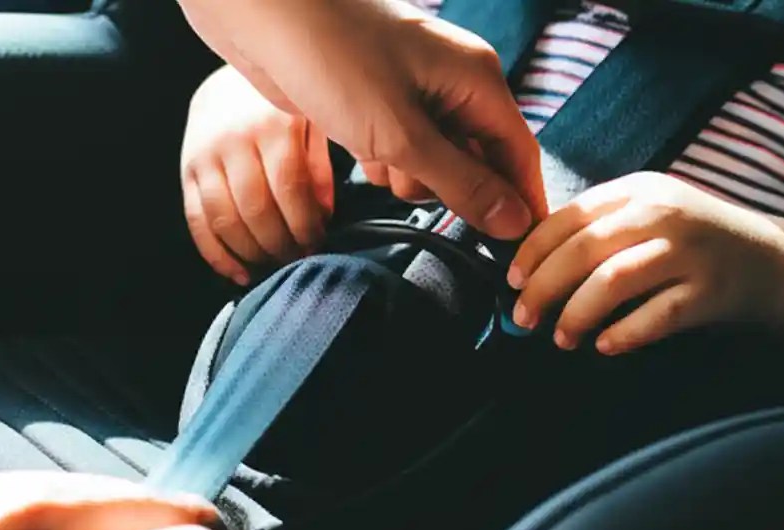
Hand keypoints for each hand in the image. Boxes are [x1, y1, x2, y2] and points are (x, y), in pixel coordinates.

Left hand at [175, 0, 546, 238]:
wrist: (262, 12)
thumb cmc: (333, 60)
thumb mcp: (401, 135)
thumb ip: (461, 182)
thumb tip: (515, 223)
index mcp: (477, 79)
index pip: (520, 154)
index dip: (521, 203)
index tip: (516, 251)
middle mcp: (455, 82)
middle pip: (478, 161)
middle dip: (448, 186)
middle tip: (408, 177)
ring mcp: (416, 90)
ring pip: (436, 161)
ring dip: (408, 175)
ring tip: (374, 151)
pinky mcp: (380, 100)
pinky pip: (400, 149)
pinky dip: (382, 159)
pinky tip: (356, 145)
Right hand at [182, 66, 334, 284]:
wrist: (229, 80)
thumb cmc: (280, 108)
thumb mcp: (311, 125)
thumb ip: (320, 168)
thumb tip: (323, 217)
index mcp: (272, 125)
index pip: (288, 187)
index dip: (304, 225)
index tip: (317, 243)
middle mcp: (234, 139)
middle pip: (255, 209)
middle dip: (280, 244)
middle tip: (297, 258)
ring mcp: (205, 155)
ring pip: (224, 219)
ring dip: (251, 253)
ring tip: (272, 264)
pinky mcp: (187, 171)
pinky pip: (197, 221)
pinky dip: (217, 255)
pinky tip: (238, 273)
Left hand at [508, 172, 783, 354]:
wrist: (773, 261)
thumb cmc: (692, 243)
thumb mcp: (647, 216)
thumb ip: (597, 230)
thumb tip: (529, 266)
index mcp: (638, 189)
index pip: (569, 216)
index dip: (533, 251)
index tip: (512, 281)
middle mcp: (663, 213)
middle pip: (584, 249)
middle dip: (545, 287)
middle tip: (524, 317)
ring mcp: (690, 251)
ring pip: (614, 281)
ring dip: (578, 313)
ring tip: (562, 338)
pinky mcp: (711, 290)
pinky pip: (657, 315)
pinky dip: (624, 333)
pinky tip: (605, 345)